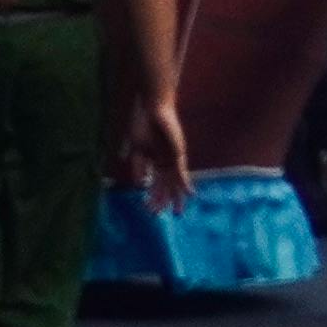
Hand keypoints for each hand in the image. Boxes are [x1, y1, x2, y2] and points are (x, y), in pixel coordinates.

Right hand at [119, 91, 191, 208]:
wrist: (153, 111)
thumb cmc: (143, 126)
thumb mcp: (136, 149)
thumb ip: (137, 165)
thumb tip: (139, 184)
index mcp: (153, 162)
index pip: (153, 184)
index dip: (151, 196)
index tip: (147, 209)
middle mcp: (164, 163)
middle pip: (165, 186)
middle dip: (164, 201)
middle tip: (165, 215)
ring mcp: (171, 159)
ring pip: (173, 183)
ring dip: (175, 198)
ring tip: (178, 212)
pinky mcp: (177, 154)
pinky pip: (182, 172)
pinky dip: (185, 183)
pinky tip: (190, 194)